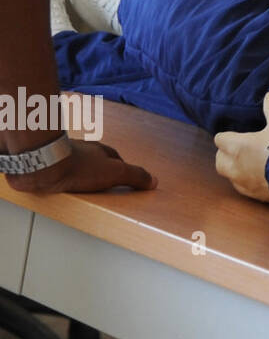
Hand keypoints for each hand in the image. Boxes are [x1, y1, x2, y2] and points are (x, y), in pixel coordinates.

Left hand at [5, 135, 154, 193]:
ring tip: (81, 188)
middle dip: (100, 171)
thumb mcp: (115, 173)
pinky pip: (58, 170)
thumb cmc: (79, 167)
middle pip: (97, 161)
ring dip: (80, 173)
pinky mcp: (49, 163)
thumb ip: (135, 176)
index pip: (117, 160)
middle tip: (102, 186)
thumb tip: (154, 181)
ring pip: (77, 164)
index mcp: (102, 151)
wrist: (45, 165)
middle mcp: (85, 150)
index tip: (124, 182)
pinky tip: (60, 186)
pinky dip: (62, 176)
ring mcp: (65, 156)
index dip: (122, 171)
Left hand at [213, 92, 268, 203]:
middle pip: (219, 160)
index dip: (227, 136)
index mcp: (237, 146)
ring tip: (250, 164)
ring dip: (235, 170)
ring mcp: (243, 183)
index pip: (220, 139)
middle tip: (240, 149)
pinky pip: (244, 188)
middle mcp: (235, 166)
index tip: (236, 135)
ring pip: (230, 176)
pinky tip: (261, 177)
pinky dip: (248, 182)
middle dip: (226, 155)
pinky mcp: (254, 196)